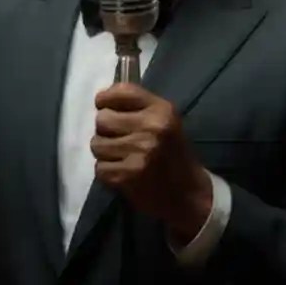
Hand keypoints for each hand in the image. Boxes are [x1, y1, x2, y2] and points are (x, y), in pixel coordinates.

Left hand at [91, 82, 212, 244]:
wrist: (188, 193)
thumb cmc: (172, 153)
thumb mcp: (165, 122)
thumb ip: (138, 107)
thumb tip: (101, 99)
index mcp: (162, 110)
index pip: (122, 91)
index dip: (105, 98)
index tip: (103, 105)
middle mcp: (151, 128)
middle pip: (102, 119)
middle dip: (105, 130)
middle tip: (119, 139)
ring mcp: (139, 152)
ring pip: (97, 144)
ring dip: (105, 152)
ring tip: (122, 158)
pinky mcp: (128, 175)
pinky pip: (100, 168)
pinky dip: (107, 172)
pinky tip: (123, 173)